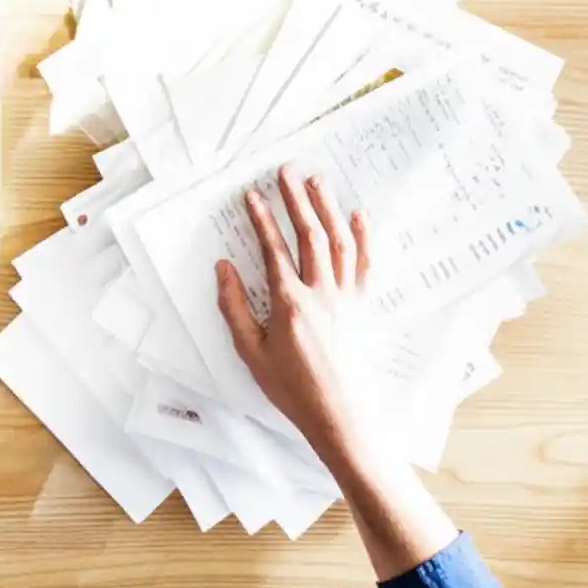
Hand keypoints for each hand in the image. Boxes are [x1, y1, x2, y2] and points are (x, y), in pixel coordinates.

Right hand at [215, 166, 378, 457]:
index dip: (261, 218)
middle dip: (296, 199)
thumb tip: (223, 268)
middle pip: (309, 235)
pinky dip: (362, 237)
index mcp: (289, 303)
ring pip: (338, 242)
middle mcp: (321, 293)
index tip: (251, 194)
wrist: (340, 416)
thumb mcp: (250, 352)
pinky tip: (358, 216)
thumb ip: (233, 307)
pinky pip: (364, 264)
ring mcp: (345, 298)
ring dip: (327, 208)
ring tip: (317, 182)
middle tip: (286, 171)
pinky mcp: (361, 307)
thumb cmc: (292, 389)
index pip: (273, 249)